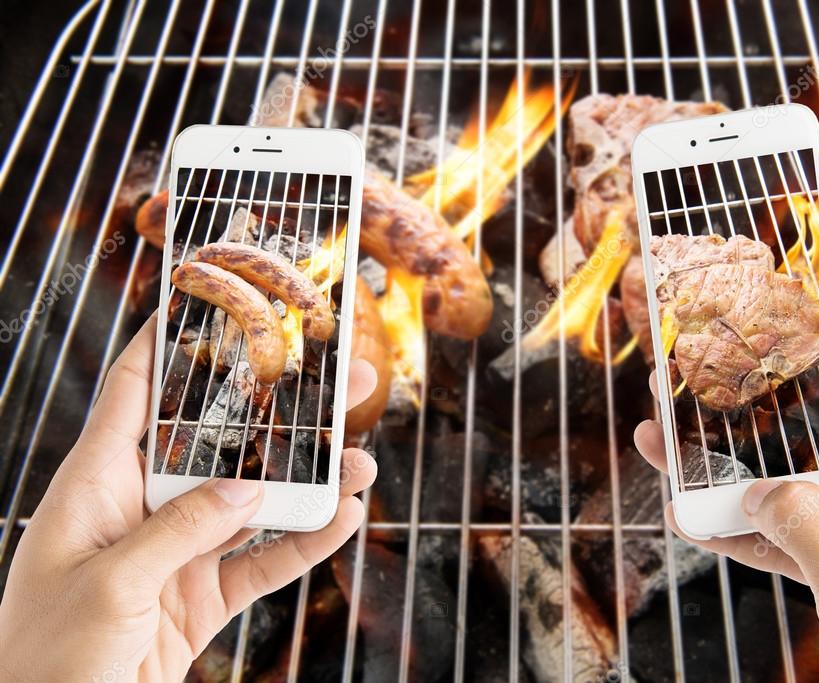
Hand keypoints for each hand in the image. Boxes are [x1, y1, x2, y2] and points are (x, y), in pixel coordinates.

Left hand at [0, 316, 377, 681]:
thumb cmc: (46, 658)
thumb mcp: (108, 585)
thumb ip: (179, 531)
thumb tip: (247, 491)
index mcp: (97, 486)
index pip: (134, 393)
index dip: (170, 343)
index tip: (215, 300)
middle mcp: (143, 507)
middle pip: (222, 441)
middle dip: (280, 408)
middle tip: (339, 377)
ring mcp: (180, 551)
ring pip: (257, 499)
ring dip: (311, 479)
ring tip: (360, 459)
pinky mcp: (205, 596)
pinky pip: (265, 561)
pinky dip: (306, 542)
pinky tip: (343, 519)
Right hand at [634, 334, 818, 681]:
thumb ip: (802, 524)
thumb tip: (757, 492)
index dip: (814, 341)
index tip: (759, 320)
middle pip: (801, 426)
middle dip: (740, 408)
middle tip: (683, 385)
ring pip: (780, 479)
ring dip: (721, 469)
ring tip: (664, 444)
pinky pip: (781, 531)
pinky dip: (737, 527)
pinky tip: (690, 519)